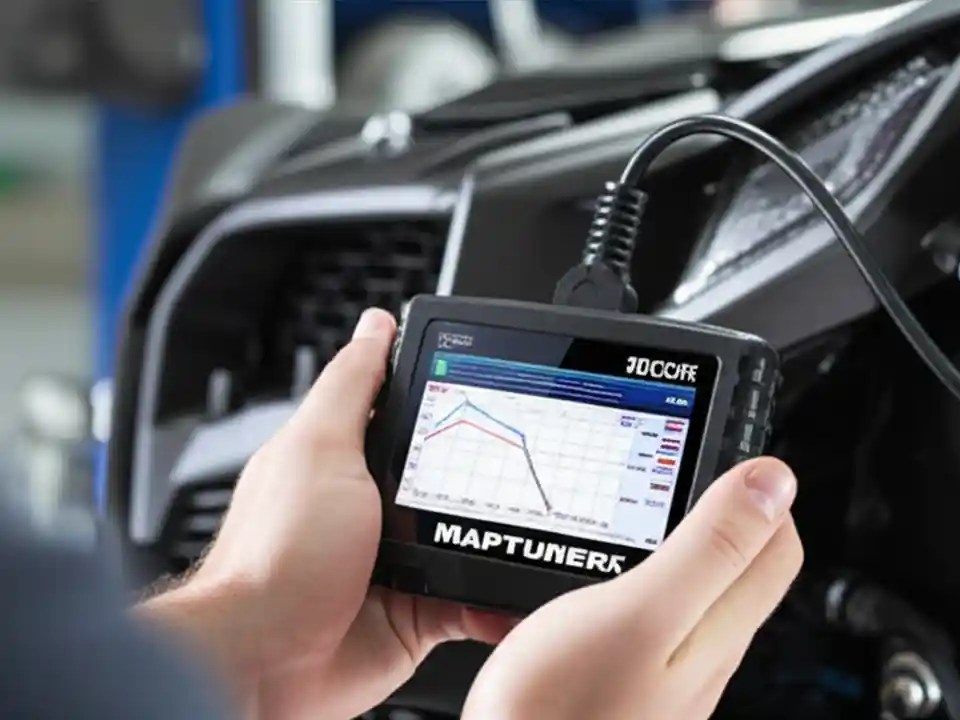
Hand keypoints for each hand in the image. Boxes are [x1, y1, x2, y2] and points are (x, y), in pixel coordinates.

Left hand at [140, 308, 514, 719]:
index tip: (501, 389)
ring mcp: (400, 563)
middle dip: (492, 477)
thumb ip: (352, 385)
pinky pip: (477, 600)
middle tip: (527, 470)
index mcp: (351, 460)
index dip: (455, 399)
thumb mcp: (319, 446)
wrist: (265, 660)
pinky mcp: (419, 615)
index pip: (415, 414)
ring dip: (501, 540)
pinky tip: (517, 592)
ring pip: (474, 539)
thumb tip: (375, 326)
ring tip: (534, 531)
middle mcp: (376, 509)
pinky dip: (500, 600)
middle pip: (456, 477)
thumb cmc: (275, 556)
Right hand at [462, 457, 801, 719]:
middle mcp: (703, 657)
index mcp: (719, 629)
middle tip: (678, 475)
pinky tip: (595, 585)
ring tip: (633, 518)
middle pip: (740, 570)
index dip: (762, 492)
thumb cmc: (559, 714)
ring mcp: (664, 678)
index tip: (724, 459)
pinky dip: (635, 588)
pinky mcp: (624, 690)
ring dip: (675, 549)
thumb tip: (774, 482)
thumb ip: (711, 548)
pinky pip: (649, 625)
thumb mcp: (641, 611)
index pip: (779, 546)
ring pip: (693, 596)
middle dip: (721, 514)